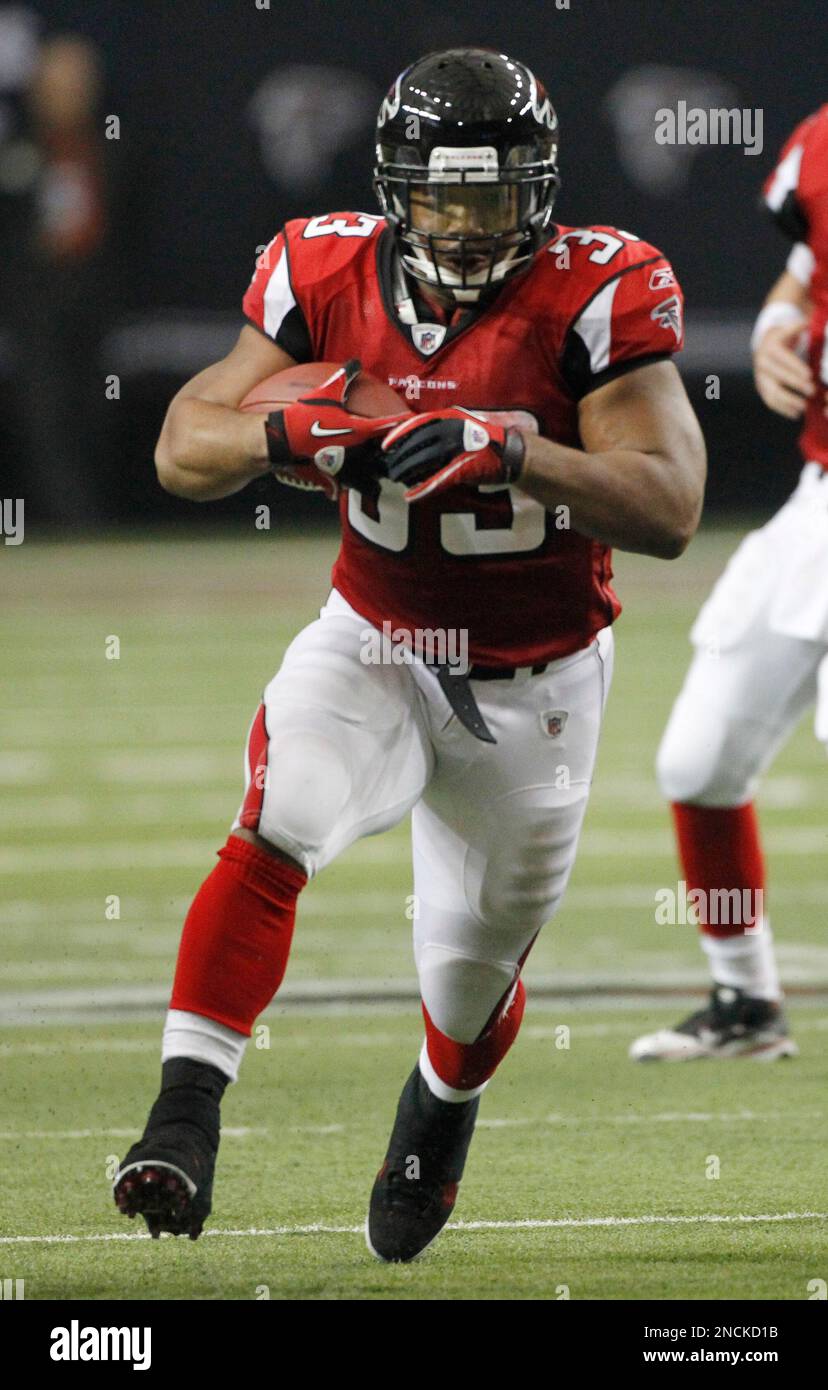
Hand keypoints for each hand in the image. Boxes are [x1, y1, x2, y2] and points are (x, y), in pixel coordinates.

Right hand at [265, 360, 407, 499]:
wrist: (285, 439)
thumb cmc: (307, 415)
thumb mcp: (326, 392)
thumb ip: (344, 377)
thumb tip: (355, 361)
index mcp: (360, 430)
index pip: (388, 426)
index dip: (402, 423)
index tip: (413, 422)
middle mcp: (359, 450)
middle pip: (384, 455)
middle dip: (393, 453)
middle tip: (402, 448)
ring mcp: (348, 465)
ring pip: (372, 475)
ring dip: (378, 471)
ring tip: (384, 468)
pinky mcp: (335, 476)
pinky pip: (352, 483)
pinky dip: (358, 482)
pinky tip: (360, 480)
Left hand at [382, 407, 525, 500]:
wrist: (512, 453)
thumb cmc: (486, 442)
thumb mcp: (462, 429)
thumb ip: (441, 434)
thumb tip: (417, 447)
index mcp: (451, 418)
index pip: (418, 423)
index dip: (399, 435)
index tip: (385, 446)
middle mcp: (452, 430)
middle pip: (417, 443)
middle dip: (400, 457)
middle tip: (388, 468)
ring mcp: (458, 449)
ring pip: (423, 461)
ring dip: (407, 471)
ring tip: (395, 479)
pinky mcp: (463, 470)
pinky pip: (437, 480)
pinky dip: (423, 490)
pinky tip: (411, 496)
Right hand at [753, 322, 813, 419]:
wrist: (764, 347)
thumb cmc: (783, 339)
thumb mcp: (788, 330)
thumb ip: (796, 328)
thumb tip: (805, 324)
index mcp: (770, 348)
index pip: (784, 359)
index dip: (796, 367)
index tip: (810, 375)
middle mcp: (762, 364)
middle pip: (779, 377)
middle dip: (796, 385)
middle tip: (812, 391)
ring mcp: (760, 378)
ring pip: (773, 393)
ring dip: (789, 401)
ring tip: (804, 407)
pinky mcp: (761, 389)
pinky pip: (770, 402)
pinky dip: (783, 410)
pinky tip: (796, 414)